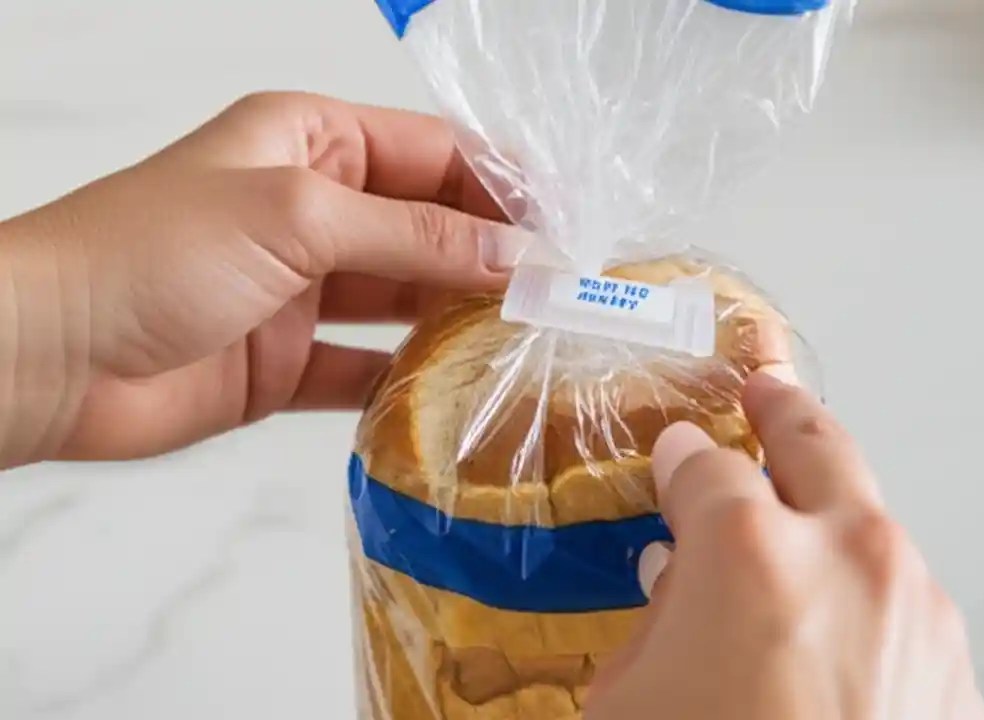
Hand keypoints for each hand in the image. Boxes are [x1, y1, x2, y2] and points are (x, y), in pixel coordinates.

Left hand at [0, 91, 526, 468]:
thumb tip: (512, 253)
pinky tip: (458, 393)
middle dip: (491, 257)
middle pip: (428, 227)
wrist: (45, 355)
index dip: (502, 188)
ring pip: (406, 298)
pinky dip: (409, 380)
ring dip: (460, 317)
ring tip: (528, 342)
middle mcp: (313, 209)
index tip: (566, 230)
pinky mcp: (286, 361)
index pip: (433, 154)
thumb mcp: (295, 217)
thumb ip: (410, 234)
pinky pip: (366, 367)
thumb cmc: (150, 253)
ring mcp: (302, 288)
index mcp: (311, 142)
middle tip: (559, 296)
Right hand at [584, 371, 983, 719]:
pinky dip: (867, 604)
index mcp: (751, 551)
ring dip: (832, 519)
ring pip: (872, 526)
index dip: (679, 460)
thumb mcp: (628, 702)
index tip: (674, 461)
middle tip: (765, 389)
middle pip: (816, 441)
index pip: (703, 464)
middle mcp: (851, 559)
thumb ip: (656, 621)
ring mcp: (918, 613)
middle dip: (782, 409)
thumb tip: (674, 589)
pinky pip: (904, 609)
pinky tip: (834, 639)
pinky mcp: (956, 676)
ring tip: (797, 530)